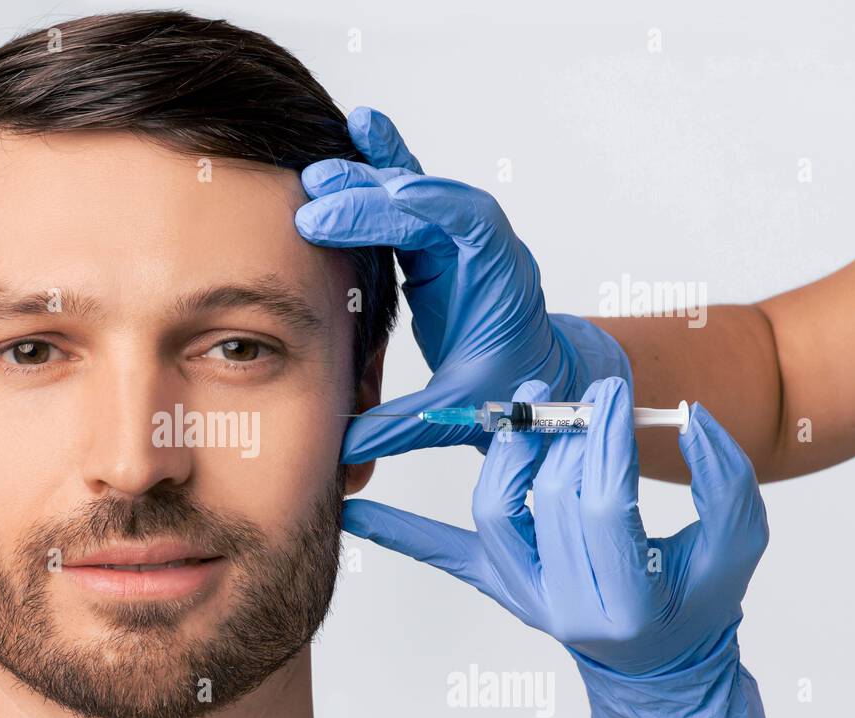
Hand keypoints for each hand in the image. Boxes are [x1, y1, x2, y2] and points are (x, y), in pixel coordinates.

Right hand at [295, 106, 630, 459]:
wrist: (541, 377)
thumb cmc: (515, 389)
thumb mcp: (461, 412)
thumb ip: (402, 426)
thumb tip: (341, 447)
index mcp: (498, 271)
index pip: (452, 223)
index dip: (400, 213)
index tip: (345, 215)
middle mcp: (480, 242)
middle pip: (423, 199)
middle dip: (369, 193)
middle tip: (312, 195)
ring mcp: (456, 237)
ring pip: (407, 191)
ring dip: (364, 177)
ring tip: (315, 173)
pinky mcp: (434, 243)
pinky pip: (403, 197)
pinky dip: (379, 168)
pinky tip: (357, 133)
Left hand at [342, 377, 769, 717]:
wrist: (656, 664)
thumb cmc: (698, 601)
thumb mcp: (736, 549)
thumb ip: (724, 484)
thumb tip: (689, 418)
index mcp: (625, 600)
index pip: (602, 505)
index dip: (605, 443)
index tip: (611, 390)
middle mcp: (561, 605)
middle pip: (543, 501)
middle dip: (558, 438)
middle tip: (568, 390)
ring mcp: (520, 595)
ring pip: (492, 515)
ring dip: (503, 456)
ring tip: (521, 410)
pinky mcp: (494, 584)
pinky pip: (440, 557)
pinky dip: (398, 531)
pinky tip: (356, 512)